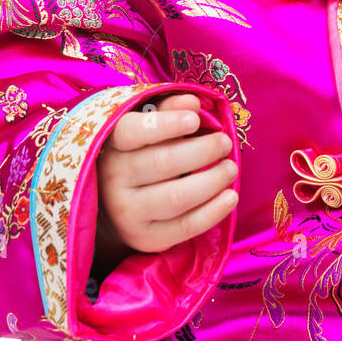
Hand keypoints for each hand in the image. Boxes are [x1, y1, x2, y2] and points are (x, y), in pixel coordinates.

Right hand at [94, 92, 237, 267]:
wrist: (112, 206)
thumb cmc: (138, 154)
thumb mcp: (145, 126)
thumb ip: (168, 109)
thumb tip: (193, 102)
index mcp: (111, 144)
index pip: (131, 131)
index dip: (165, 124)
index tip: (195, 120)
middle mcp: (113, 179)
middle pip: (162, 163)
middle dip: (202, 151)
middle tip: (224, 142)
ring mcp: (127, 213)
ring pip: (176, 198)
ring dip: (211, 181)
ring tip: (230, 168)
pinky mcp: (145, 238)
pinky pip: (185, 226)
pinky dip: (213, 212)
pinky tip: (230, 196)